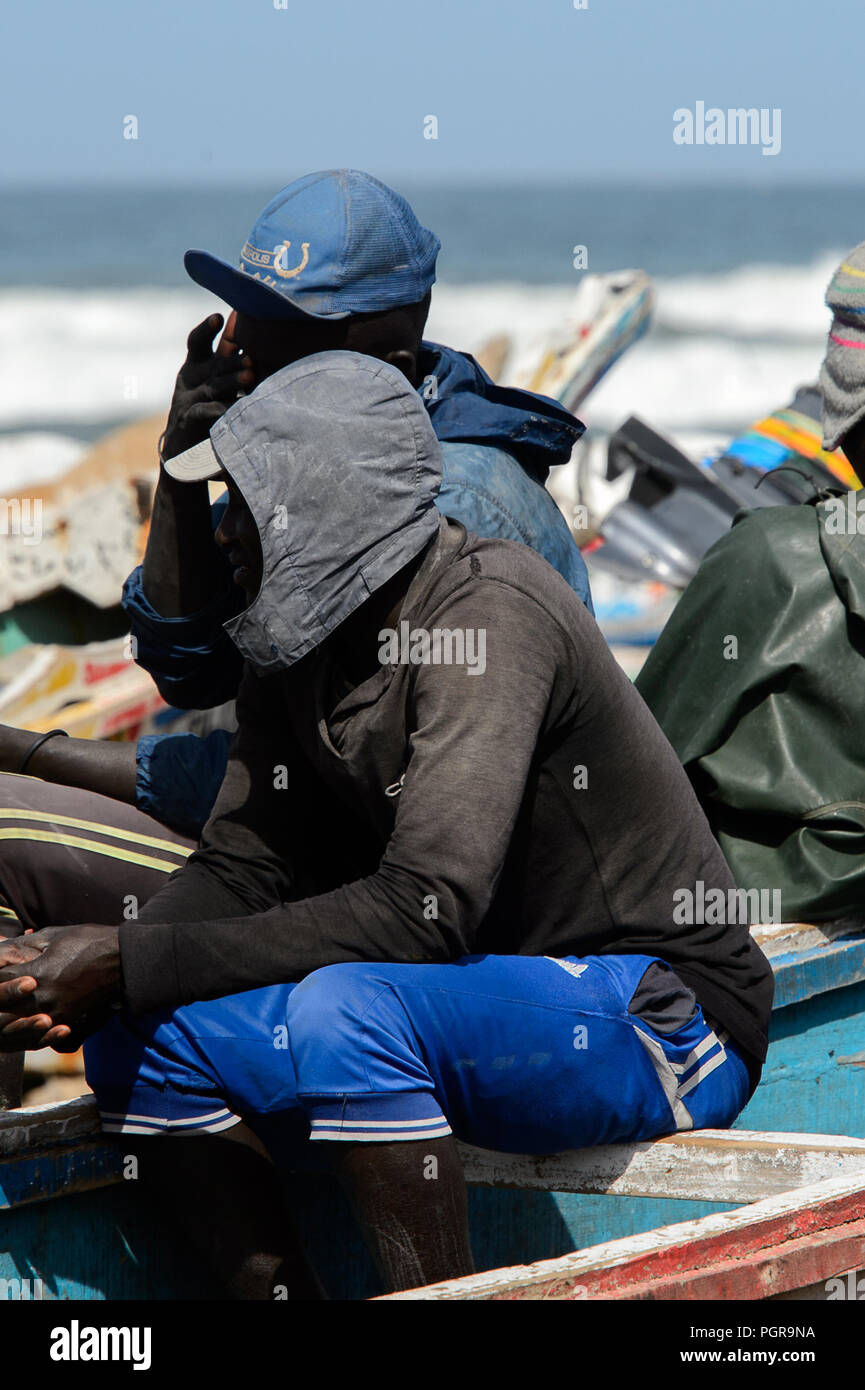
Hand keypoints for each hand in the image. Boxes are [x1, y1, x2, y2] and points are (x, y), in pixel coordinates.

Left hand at [0, 925, 120, 1050]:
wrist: (123, 961)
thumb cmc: (88, 942)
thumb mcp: (52, 936)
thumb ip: (22, 945)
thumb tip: (0, 948)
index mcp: (35, 974)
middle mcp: (41, 999)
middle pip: (1, 1007)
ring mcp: (53, 1014)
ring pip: (14, 1024)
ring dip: (6, 1016)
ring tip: (4, 1009)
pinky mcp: (64, 1021)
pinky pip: (34, 1032)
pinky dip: (24, 1027)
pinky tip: (20, 1019)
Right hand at [161, 312, 255, 462]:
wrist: (183, 449)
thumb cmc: (206, 407)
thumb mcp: (214, 382)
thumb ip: (228, 361)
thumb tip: (254, 335)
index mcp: (194, 366)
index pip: (197, 342)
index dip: (206, 330)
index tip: (218, 318)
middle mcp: (188, 380)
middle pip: (211, 366)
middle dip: (231, 362)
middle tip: (252, 360)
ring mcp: (185, 401)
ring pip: (211, 388)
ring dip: (230, 382)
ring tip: (250, 377)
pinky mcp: (187, 422)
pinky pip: (205, 413)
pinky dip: (221, 410)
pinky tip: (237, 407)